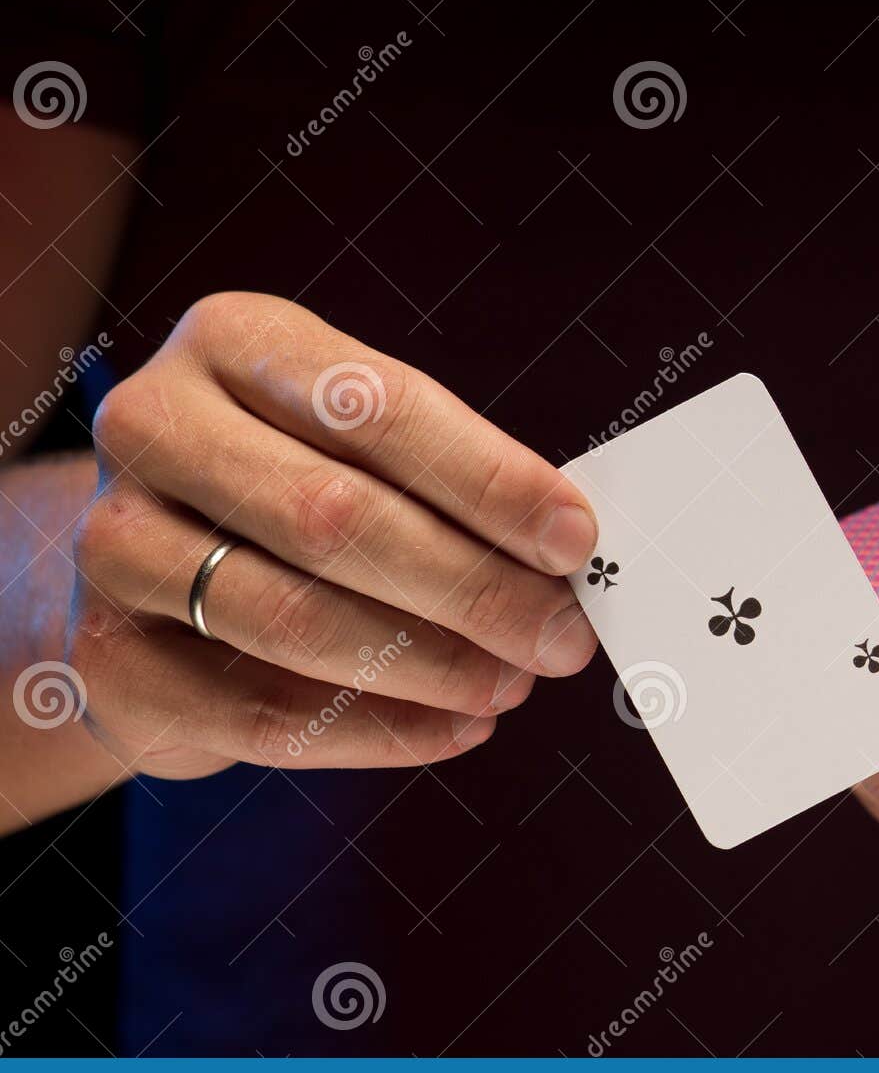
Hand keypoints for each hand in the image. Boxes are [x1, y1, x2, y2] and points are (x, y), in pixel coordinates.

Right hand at [67, 293, 599, 779]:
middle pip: (335, 516)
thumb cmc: (286, 489)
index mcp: (235, 341)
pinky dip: (380, 731)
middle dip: (474, 587)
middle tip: (562, 637)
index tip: (575, 540)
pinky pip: (261, 715)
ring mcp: (114, 541)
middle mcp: (154, 424)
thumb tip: (566, 552)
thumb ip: (445, 481)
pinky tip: (456, 730)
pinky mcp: (108, 656)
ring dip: (431, 665)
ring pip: (295, 617)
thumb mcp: (354, 445)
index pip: (377, 409)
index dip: (488, 481)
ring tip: (513, 684)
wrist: (145, 571)